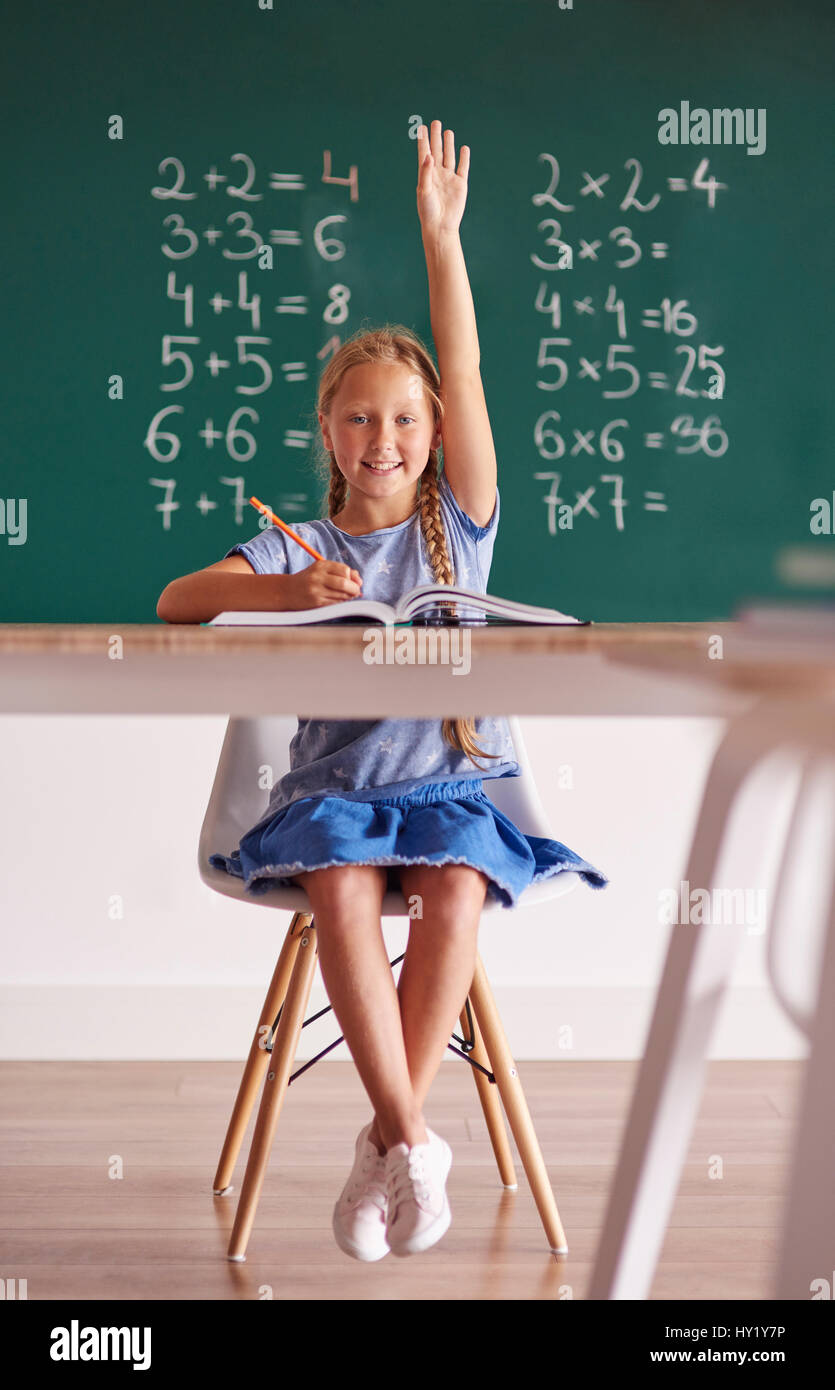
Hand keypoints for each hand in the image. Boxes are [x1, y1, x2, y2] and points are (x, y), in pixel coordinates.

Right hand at [283, 561, 361, 609]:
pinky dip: (341, 602)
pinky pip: (335, 603)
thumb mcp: (321, 571)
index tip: (355, 581)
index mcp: (320, 566)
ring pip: (341, 595)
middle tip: (356, 591)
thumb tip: (359, 579)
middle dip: (354, 588)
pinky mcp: (315, 602)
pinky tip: (339, 600)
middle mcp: (317, 577)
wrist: (287, 591)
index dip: (353, 577)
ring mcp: (316, 590)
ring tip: (347, 596)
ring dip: (348, 597)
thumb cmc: (308, 580)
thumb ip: (340, 572)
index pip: (344, 570)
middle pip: (344, 583)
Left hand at [416, 120, 469, 236]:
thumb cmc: (428, 210)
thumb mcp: (424, 190)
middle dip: (436, 137)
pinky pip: (462, 168)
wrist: (441, 226)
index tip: (421, 128)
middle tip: (435, 122)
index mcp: (426, 174)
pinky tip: (463, 148)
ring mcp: (449, 178)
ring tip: (448, 131)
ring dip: (449, 144)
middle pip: (437, 151)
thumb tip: (429, 156)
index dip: (423, 140)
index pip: (424, 153)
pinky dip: (464, 158)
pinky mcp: (460, 184)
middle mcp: (438, 174)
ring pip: (449, 157)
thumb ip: (426, 172)